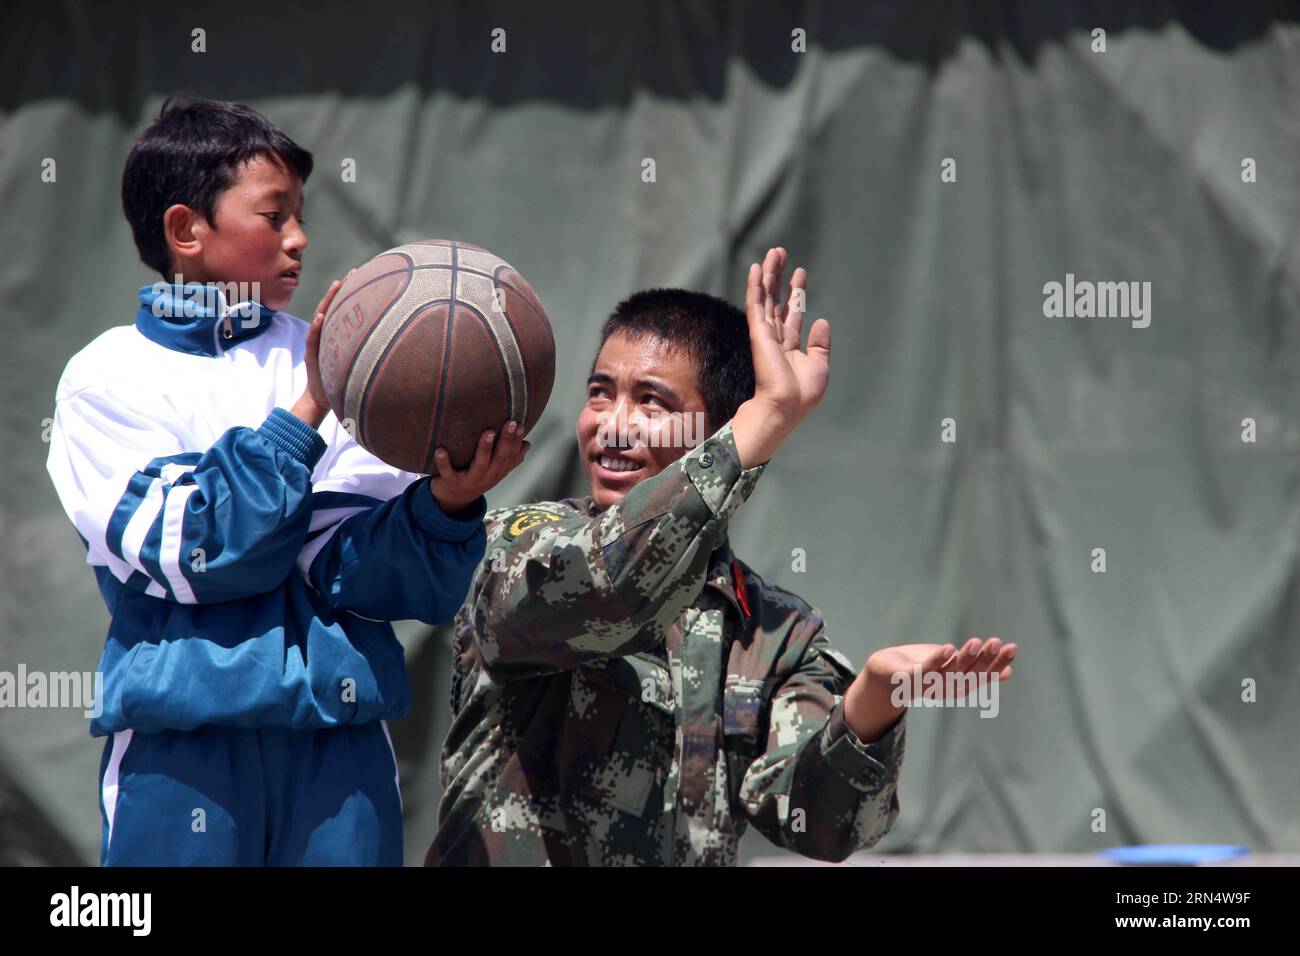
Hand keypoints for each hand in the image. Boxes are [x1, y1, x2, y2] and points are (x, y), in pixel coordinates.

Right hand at [292, 271, 350, 427]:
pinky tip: (321, 316)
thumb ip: (363, 347)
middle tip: (354, 272)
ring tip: (337, 285)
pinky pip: (313, 338)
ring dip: (328, 300)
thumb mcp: (354, 359)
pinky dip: (316, 326)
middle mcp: (325, 333)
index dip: (351, 291)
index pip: (342, 307)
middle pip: (332, 305)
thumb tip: (391, 339)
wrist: (321, 397)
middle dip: (342, 288)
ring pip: (321, 316)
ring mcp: (317, 341)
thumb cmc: (340, 379)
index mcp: (334, 332)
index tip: (363, 275)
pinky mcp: (311, 354)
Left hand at [430, 420, 530, 515]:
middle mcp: (487, 476)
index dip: (517, 441)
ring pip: (480, 465)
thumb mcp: (495, 471)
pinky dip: (443, 462)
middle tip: (511, 423)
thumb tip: (527, 444)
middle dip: (506, 440)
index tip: (520, 424)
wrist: (453, 501)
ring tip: (489, 432)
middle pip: (500, 458)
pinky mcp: (451, 483)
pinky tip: (440, 450)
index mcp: (498, 471)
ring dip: (485, 449)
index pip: (511, 455)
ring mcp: (470, 480)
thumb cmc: (475, 478)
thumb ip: (510, 459)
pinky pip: (448, 472)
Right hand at [731, 247, 830, 467]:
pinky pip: (755, 305)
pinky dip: (755, 286)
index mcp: (790, 346)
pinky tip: (756, 269)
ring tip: (773, 253)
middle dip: (778, 277)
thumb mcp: (820, 366)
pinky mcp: (758, 333)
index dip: (795, 292)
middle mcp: (775, 337)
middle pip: (775, 300)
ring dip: (767, 274)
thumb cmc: (802, 394)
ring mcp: (765, 334)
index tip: (800, 272)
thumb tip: (822, 320)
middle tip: (780, 253)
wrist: (786, 405)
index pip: (792, 312)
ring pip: (764, 297)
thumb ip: (820, 344)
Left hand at [843, 638, 1017, 741]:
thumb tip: (1008, 672)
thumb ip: (976, 669)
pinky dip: (935, 662)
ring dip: (963, 659)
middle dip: (983, 660)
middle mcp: (944, 689)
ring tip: (976, 641)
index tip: (1012, 647)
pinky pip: (923, 672)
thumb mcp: (952, 668)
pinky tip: (947, 648)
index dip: (997, 663)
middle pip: (968, 676)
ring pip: (949, 674)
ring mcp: (925, 686)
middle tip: (997, 642)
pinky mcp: (906, 679)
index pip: (982, 676)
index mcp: (957, 686)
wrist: (883, 676)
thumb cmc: (921, 670)